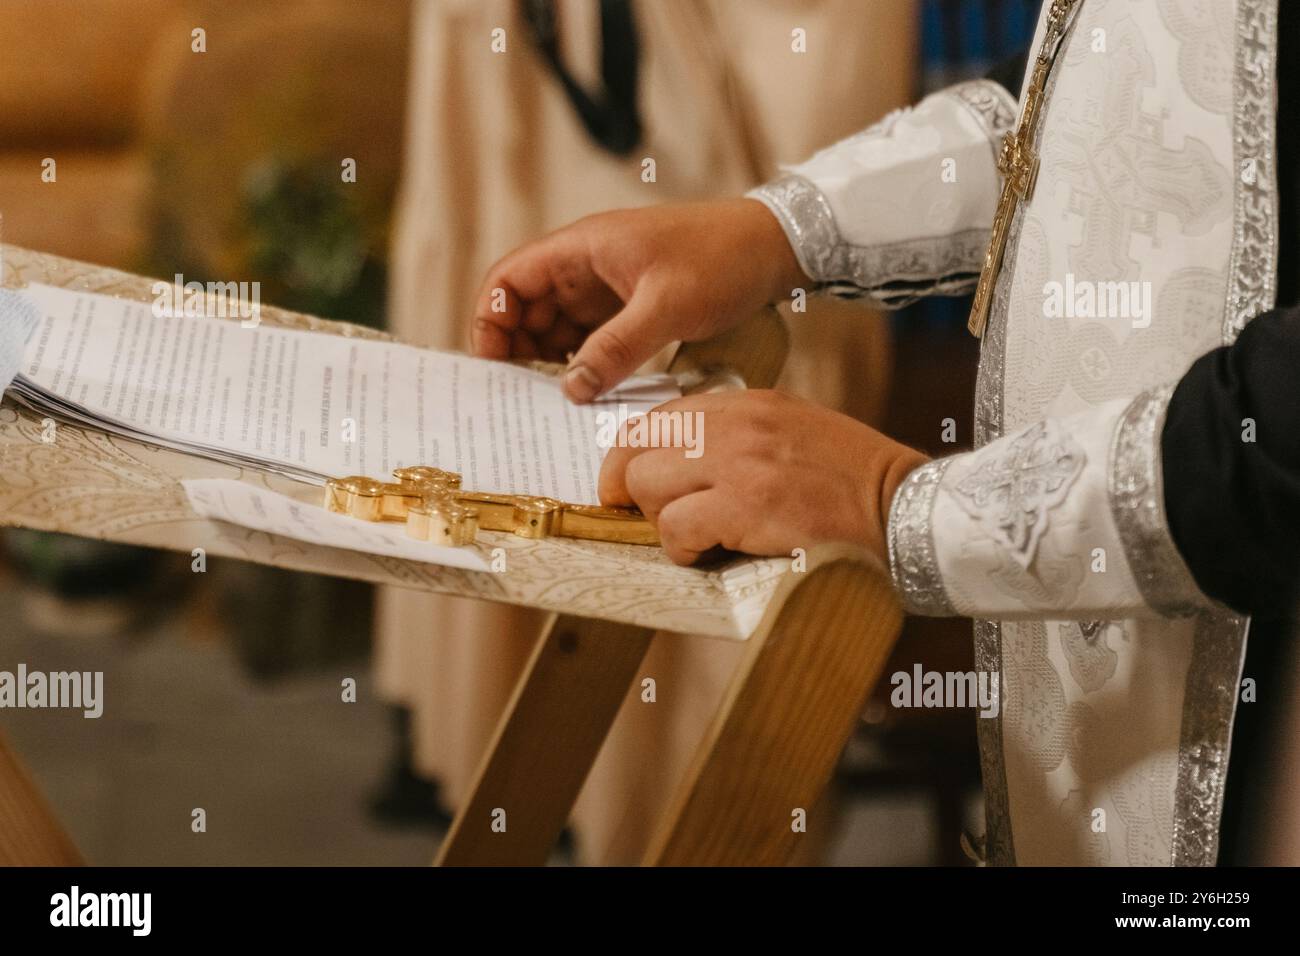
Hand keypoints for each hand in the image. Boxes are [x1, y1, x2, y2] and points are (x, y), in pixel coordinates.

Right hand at [470, 199, 807, 401]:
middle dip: (517, 349)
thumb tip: (571, 390)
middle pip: (526, 306)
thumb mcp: (666, 307)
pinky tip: (588, 391)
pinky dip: (581, 361)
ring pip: (556, 325)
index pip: (510, 278)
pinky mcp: (629, 305)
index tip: (491, 366)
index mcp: (582, 248)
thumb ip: (615, 349)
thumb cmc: (722, 259)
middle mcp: (586, 264)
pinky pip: (589, 335)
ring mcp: (606, 285)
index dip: (490, 319)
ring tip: (554, 401)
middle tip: (520, 397)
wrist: (775, 247)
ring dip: (549, 360)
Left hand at [598, 390, 928, 565]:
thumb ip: (738, 439)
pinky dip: (681, 550)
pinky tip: (707, 555)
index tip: (630, 485)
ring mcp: (738, 462)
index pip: (657, 418)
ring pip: (646, 485)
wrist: (905, 507)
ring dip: (660, 521)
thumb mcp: (792, 434)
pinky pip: (675, 527)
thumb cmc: (852, 482)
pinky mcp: (745, 505)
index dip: (631, 456)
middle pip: (637, 447)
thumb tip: (679, 468)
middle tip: (652, 517)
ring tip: (693, 538)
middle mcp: (736, 423)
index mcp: (746, 404)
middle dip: (633, 490)